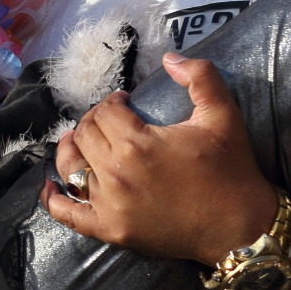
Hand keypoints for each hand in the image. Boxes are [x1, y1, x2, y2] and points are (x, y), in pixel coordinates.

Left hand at [40, 53, 278, 264]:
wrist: (240, 228)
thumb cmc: (231, 170)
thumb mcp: (223, 115)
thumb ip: (200, 76)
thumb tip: (169, 58)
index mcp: (138, 143)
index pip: (104, 111)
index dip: (112, 101)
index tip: (125, 102)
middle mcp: (116, 174)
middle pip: (85, 135)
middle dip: (94, 121)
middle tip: (111, 121)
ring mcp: (109, 206)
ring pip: (72, 167)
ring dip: (71, 149)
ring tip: (78, 140)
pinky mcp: (110, 231)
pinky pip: (68, 215)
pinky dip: (54, 199)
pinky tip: (50, 186)